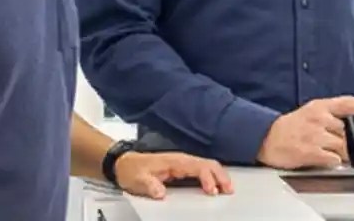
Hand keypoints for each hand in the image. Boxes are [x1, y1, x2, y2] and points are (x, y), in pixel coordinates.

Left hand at [114, 151, 232, 199]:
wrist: (125, 164)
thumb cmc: (133, 170)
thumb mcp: (139, 179)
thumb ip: (150, 185)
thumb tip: (161, 194)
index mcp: (175, 161)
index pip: (199, 167)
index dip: (208, 178)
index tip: (212, 191)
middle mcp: (182, 160)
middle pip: (208, 164)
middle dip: (221, 176)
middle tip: (229, 190)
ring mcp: (183, 163)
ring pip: (208, 166)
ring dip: (219, 176)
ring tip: (227, 189)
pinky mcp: (182, 168)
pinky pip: (202, 170)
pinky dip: (213, 176)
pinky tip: (216, 185)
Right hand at [257, 96, 353, 169]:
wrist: (268, 138)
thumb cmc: (292, 126)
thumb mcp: (312, 112)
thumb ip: (333, 115)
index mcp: (320, 106)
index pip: (347, 103)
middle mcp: (319, 118)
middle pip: (348, 130)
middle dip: (351, 140)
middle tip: (344, 143)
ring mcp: (314, 135)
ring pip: (343, 146)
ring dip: (344, 153)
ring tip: (333, 151)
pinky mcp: (310, 152)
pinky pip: (333, 159)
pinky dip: (334, 161)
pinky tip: (326, 158)